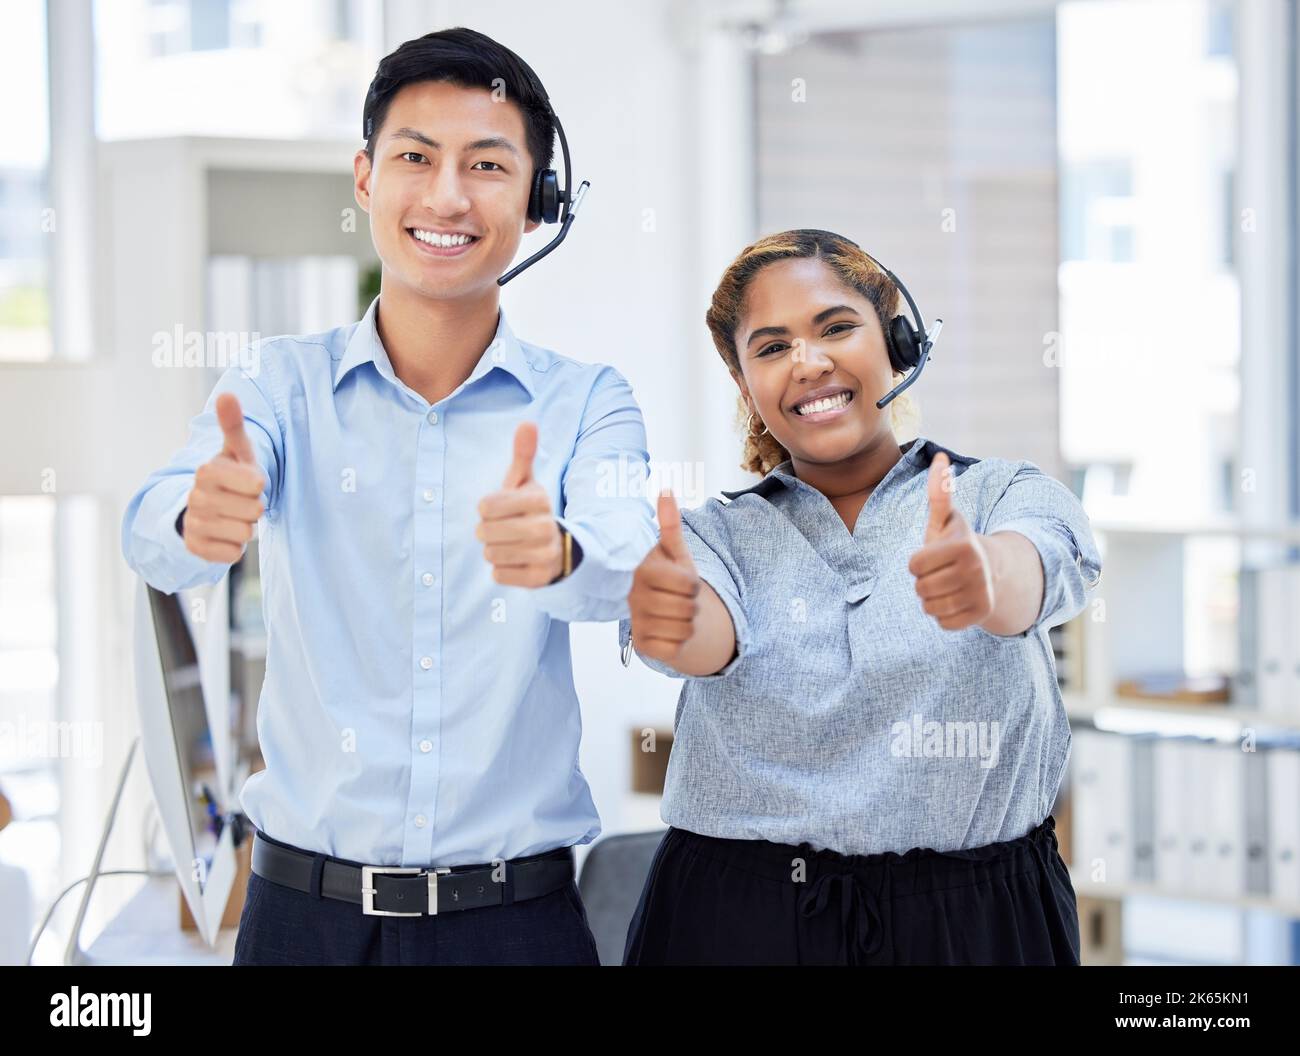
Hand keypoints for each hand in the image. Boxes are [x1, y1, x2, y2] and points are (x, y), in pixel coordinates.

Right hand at [182, 393, 265, 562]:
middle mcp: (195, 497)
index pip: (257, 485)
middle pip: (254, 511)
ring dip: (245, 527)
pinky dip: (234, 547)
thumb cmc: (231, 475)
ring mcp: (194, 523)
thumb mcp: (236, 450)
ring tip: (233, 516)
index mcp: (206, 470)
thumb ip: (233, 425)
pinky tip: (225, 534)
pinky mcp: (195, 548)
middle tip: (240, 501)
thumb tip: (227, 394)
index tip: (247, 482)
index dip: (258, 485)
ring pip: (244, 534)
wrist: (207, 508)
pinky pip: (232, 555)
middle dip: (254, 507)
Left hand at [475, 422, 563, 586]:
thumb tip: (527, 423)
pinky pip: (499, 575)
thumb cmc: (530, 511)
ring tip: (511, 544)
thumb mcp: (527, 483)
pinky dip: (502, 569)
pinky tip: (517, 561)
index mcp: (539, 500)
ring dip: (495, 550)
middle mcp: (545, 527)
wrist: (559, 549)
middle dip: (487, 531)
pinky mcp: (538, 578)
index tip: (497, 510)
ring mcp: (544, 554)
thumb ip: (523, 454)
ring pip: (491, 554)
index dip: (486, 509)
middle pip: (485, 532)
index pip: (486, 507)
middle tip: (502, 529)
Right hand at [628, 491, 700, 662]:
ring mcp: (635, 622)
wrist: (662, 613)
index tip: (681, 581)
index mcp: (642, 570)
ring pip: (685, 628)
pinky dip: (679, 642)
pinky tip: (668, 631)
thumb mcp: (675, 551)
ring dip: (687, 623)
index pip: (689, 583)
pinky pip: (676, 647)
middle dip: (692, 605)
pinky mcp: (642, 645)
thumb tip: (666, 489)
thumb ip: (670, 524)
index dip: (693, 584)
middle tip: (679, 600)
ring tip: (675, 614)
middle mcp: (633, 596)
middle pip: (689, 607)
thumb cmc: (671, 578)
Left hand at [907, 451, 994, 630]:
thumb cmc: (956, 543)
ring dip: (932, 599)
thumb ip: (938, 492)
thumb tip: (939, 457)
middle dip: (924, 581)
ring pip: (930, 608)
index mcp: (962, 546)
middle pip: (920, 588)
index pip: (913, 565)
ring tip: (947, 586)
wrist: (991, 571)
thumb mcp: (945, 519)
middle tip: (941, 572)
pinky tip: (956, 600)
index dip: (917, 562)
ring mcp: (981, 594)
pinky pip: (943, 623)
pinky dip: (944, 615)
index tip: (932, 556)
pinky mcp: (981, 614)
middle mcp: (975, 570)